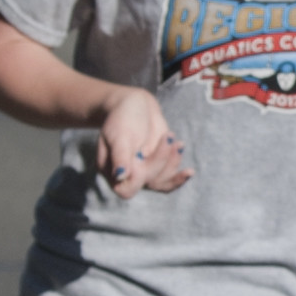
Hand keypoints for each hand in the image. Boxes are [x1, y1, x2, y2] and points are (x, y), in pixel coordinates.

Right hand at [81, 84, 190, 198]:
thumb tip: (120, 175)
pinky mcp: (157, 167)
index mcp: (110, 170)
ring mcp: (143, 172)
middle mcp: (127, 175)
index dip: (139, 178)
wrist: (137, 106)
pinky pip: (169, 178)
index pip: (125, 189)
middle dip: (160, 160)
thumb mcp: (120, 134)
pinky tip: (184, 157)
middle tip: (167, 137)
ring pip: (161, 182)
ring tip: (175, 142)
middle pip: (147, 182)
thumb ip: (120, 155)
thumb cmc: (123, 117)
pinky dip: (179, 170)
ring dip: (172, 163)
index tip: (143, 153)